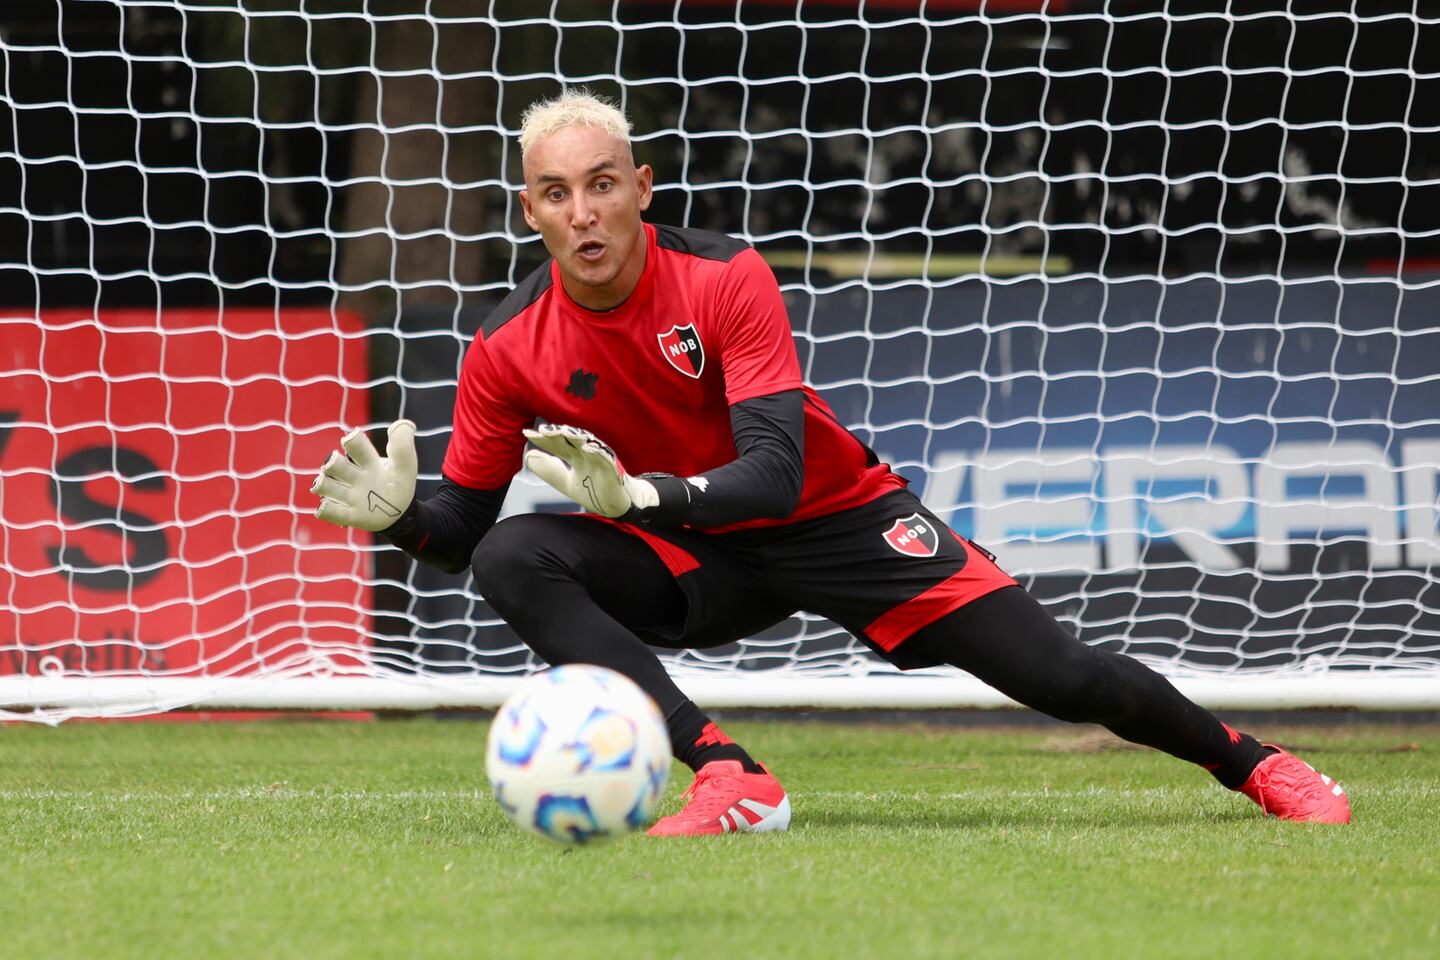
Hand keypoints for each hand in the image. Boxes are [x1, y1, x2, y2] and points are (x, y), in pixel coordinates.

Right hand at [311, 420, 417, 531]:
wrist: (401, 512)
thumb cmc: (398, 483)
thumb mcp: (406, 465)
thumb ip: (403, 446)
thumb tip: (401, 424)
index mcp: (368, 462)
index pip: (356, 446)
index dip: (352, 441)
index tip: (350, 439)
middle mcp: (354, 476)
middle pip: (335, 465)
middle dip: (332, 463)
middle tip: (334, 463)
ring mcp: (350, 496)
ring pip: (326, 487)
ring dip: (323, 484)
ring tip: (323, 484)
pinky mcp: (350, 515)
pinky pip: (330, 512)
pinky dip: (325, 509)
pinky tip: (325, 507)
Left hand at [522, 424, 658, 517]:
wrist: (618, 506)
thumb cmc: (595, 491)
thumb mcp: (566, 482)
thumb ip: (549, 470)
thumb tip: (528, 456)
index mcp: (576, 456)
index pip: (557, 443)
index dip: (543, 438)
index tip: (526, 433)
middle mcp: (588, 454)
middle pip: (571, 439)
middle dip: (557, 433)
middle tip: (543, 430)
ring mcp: (601, 459)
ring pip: (588, 443)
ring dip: (576, 436)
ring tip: (562, 431)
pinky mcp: (614, 469)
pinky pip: (606, 457)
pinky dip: (598, 451)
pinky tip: (587, 448)